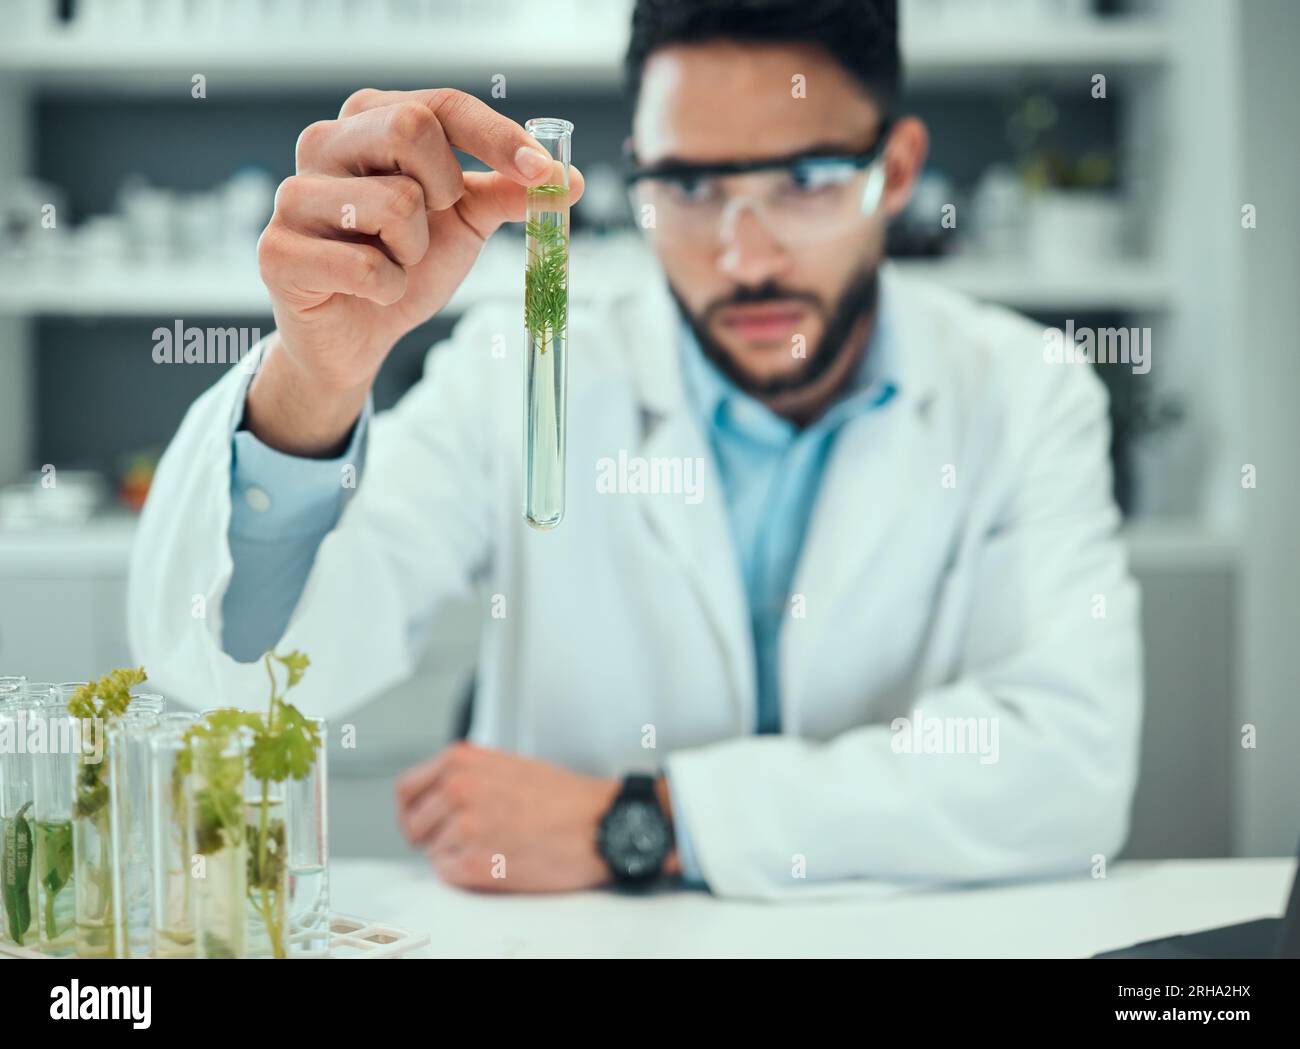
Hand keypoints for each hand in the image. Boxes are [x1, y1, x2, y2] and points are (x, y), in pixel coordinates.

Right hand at [249, 87, 585, 455]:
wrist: (357, 337)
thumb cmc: (403, 265)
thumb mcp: (464, 224)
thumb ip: (508, 195)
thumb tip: (571, 181)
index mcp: (370, 122)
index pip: (441, 105)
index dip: (498, 137)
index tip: (544, 173)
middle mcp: (324, 143)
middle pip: (413, 130)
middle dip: (446, 190)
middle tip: (433, 224)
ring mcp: (293, 195)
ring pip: (395, 204)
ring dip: (414, 252)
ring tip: (392, 263)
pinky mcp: (277, 250)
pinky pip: (365, 265)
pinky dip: (388, 289)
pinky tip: (368, 292)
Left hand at [395, 741, 619, 892]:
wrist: (599, 824)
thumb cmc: (565, 798)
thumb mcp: (508, 764)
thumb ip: (467, 774)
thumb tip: (438, 795)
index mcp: (463, 760)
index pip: (406, 789)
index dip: (412, 810)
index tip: (420, 820)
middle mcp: (458, 789)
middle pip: (413, 824)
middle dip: (432, 836)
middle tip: (460, 841)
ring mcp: (464, 826)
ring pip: (432, 851)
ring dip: (455, 854)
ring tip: (493, 846)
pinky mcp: (474, 862)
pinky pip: (448, 874)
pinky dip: (467, 874)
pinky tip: (497, 860)